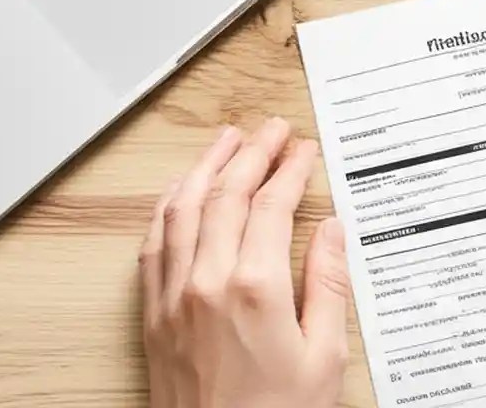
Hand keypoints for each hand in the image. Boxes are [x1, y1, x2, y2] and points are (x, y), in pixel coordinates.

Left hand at [139, 118, 350, 407]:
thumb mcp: (325, 356)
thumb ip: (327, 284)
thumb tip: (331, 230)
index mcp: (255, 288)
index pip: (270, 205)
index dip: (289, 169)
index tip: (303, 150)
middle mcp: (207, 282)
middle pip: (226, 195)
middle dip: (251, 153)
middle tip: (271, 129)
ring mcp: (174, 297)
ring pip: (183, 210)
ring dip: (205, 167)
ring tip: (226, 140)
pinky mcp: (154, 315)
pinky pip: (154, 244)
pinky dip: (169, 207)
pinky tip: (181, 193)